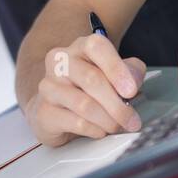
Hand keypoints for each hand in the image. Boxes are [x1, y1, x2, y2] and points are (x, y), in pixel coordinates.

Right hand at [25, 33, 146, 146]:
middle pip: (92, 79)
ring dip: (107, 120)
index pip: (96, 46)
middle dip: (117, 104)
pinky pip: (75, 122)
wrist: (55, 110)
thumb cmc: (89, 89)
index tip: (131, 91)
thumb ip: (130, 72)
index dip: (116, 68)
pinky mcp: (43, 111)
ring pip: (84, 104)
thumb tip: (133, 81)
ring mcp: (48, 86)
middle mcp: (60, 62)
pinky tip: (100, 131)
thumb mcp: (114, 75)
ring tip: (117, 127)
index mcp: (80, 47)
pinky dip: (94, 130)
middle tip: (133, 121)